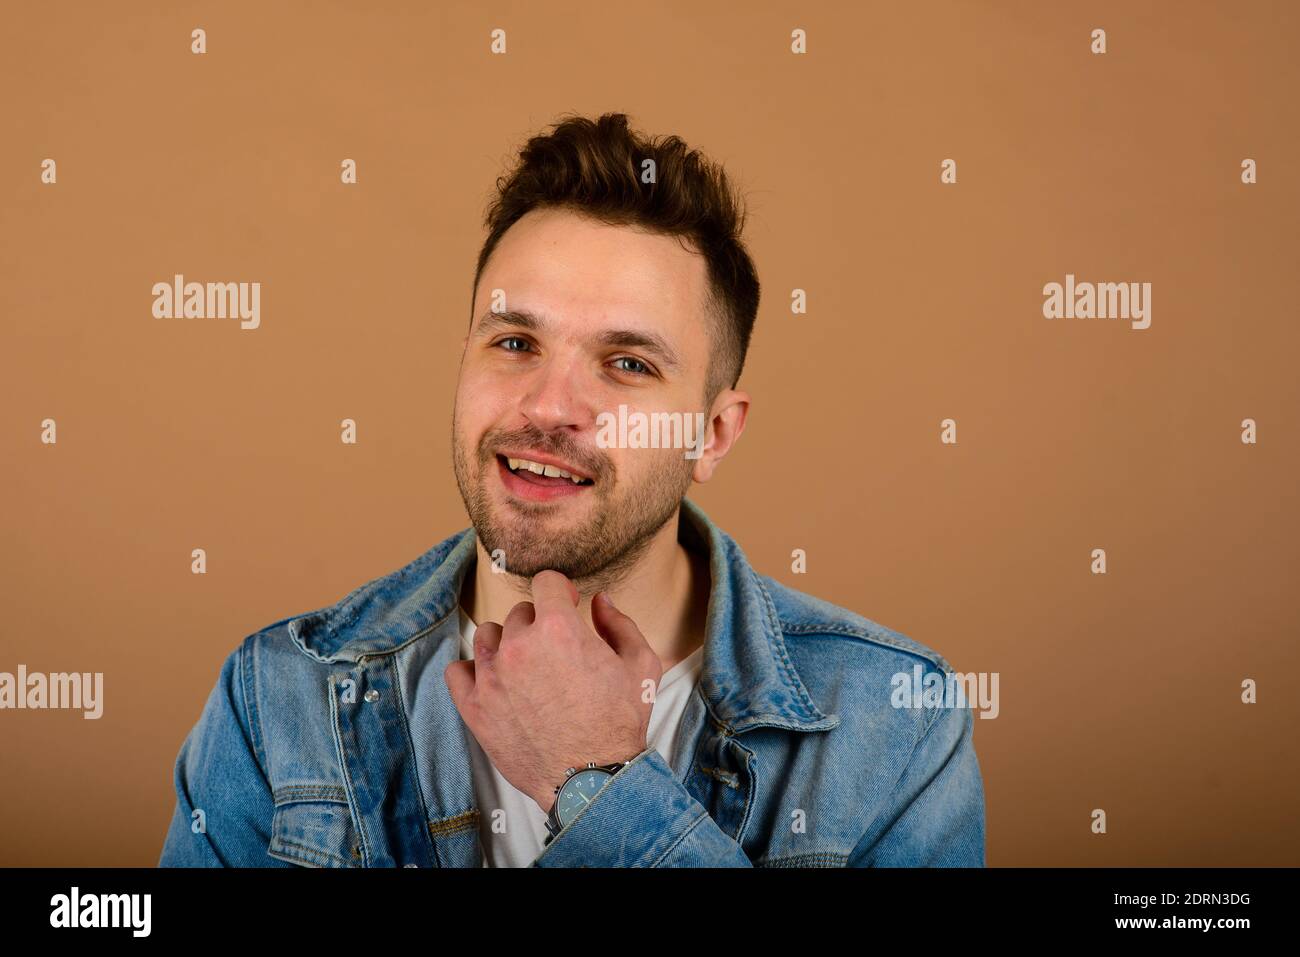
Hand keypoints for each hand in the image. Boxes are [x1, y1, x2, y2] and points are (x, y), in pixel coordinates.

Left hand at [444, 570, 663, 810]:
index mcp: (559, 628)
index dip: (560, 590)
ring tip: (524, 667)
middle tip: (554, 651)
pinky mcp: (474, 707)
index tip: (567, 605)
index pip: (545, 582)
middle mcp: (520, 646)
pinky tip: (493, 682)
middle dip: (539, 624)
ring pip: (488, 636)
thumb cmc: (619, 724)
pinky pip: (457, 671)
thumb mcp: (640, 666)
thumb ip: (619, 624)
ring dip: (506, 644)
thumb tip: (600, 601)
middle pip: (519, 613)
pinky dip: (472, 672)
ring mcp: (492, 676)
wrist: (592, 780)